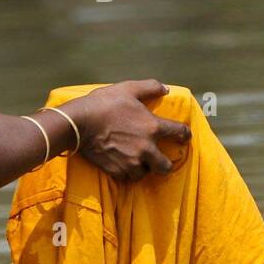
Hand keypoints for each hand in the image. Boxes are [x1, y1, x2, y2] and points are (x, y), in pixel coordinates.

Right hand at [66, 79, 191, 182]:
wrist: (79, 123)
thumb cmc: (104, 103)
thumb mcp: (128, 89)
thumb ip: (150, 87)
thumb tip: (166, 89)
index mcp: (152, 127)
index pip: (179, 133)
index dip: (184, 135)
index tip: (183, 136)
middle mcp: (146, 148)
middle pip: (166, 166)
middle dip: (164, 164)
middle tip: (159, 160)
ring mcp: (132, 162)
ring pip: (145, 173)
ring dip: (143, 168)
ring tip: (137, 162)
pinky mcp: (117, 171)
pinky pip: (128, 177)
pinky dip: (127, 172)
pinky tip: (123, 164)